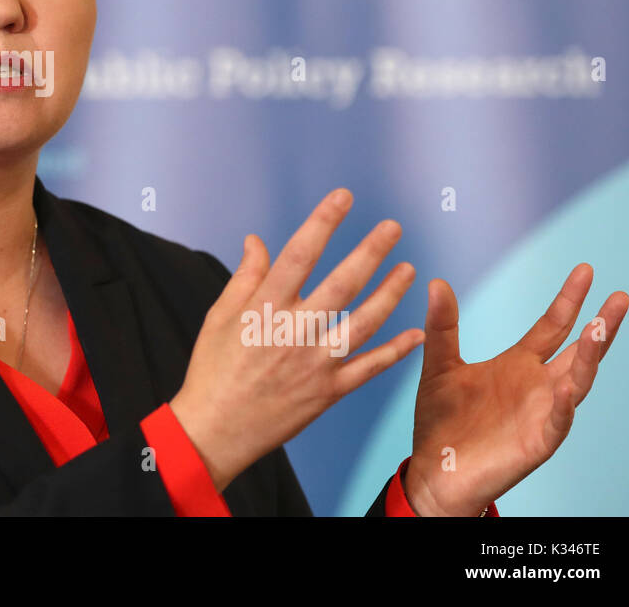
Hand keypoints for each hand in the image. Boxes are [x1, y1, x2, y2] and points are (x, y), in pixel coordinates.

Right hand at [170, 188, 424, 491]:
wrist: (214, 430)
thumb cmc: (212, 370)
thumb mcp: (219, 316)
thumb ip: (245, 276)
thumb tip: (257, 241)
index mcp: (264, 307)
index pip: (300, 254)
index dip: (323, 222)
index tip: (343, 198)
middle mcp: (294, 331)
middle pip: (342, 283)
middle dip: (371, 251)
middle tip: (393, 227)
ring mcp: (315, 362)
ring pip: (363, 322)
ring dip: (390, 293)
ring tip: (410, 269)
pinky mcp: (328, 391)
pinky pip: (369, 368)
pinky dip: (394, 351)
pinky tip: (416, 334)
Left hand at [403, 265, 628, 515]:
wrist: (434, 471)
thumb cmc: (441, 421)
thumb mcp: (438, 365)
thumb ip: (442, 327)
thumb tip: (436, 282)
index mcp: (516, 365)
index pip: (551, 327)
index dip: (568, 300)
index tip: (585, 270)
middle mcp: (536, 386)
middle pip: (577, 349)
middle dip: (599, 324)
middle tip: (620, 295)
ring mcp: (541, 413)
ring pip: (576, 381)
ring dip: (590, 357)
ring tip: (601, 328)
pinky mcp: (537, 442)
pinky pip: (558, 421)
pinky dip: (566, 403)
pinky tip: (570, 386)